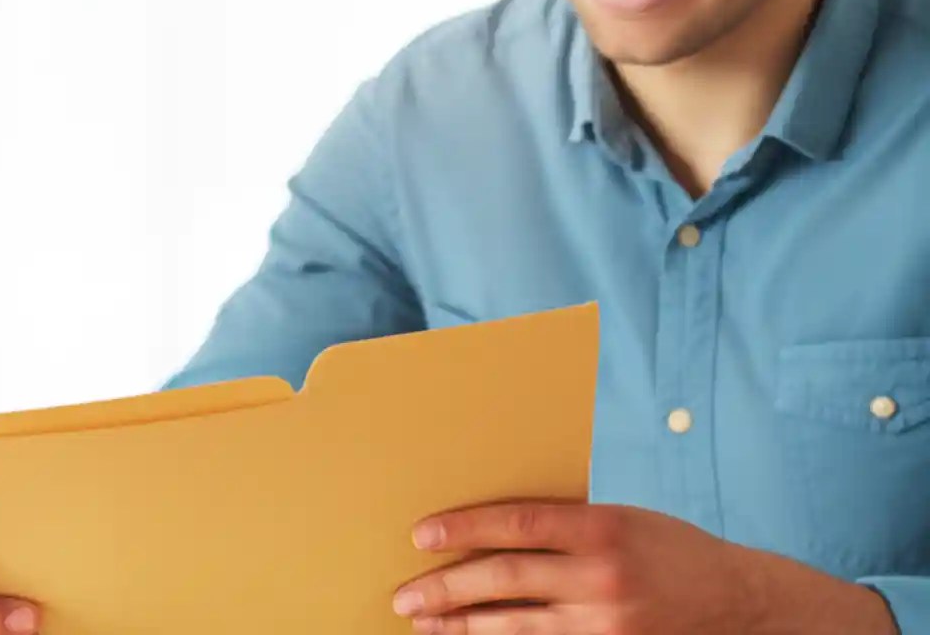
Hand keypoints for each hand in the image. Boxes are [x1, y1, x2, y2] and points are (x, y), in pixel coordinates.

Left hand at [391, 502, 896, 634]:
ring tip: (422, 622)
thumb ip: (565, 523)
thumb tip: (491, 527)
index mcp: (603, 527)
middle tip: (402, 595)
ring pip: (513, 625)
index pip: (516, 523)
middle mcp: (602, 576)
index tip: (420, 534)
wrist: (741, 604)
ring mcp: (605, 624)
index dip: (462, 528)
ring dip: (460, 625)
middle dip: (445, 588)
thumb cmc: (672, 550)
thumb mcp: (623, 519)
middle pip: (503, 579)